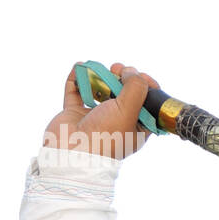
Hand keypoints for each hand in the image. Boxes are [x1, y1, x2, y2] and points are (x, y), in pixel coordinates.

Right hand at [41, 62, 159, 158]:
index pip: (146, 104)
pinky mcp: (75, 113)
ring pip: (101, 90)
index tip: (140, 76)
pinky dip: (78, 77)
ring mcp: (95, 117)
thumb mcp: (129, 111)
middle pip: (123, 93)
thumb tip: (131, 71)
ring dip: (101, 75)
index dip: (145, 87)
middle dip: (122, 77)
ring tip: (101, 68)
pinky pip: (76, 90)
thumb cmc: (106, 136)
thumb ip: (135, 88)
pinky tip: (81, 67)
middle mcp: (117, 121)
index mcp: (136, 127)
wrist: (72, 152)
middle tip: (118, 69)